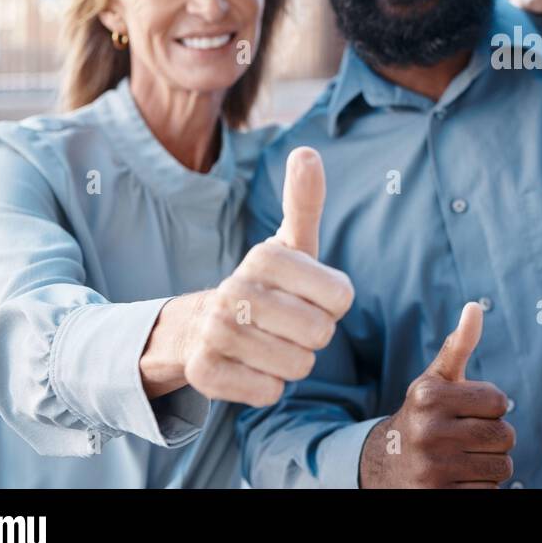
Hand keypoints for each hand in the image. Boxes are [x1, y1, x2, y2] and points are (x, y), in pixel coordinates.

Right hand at [182, 147, 353, 405]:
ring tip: (270, 342)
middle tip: (289, 323)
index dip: (333, 303)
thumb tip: (307, 151)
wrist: (200, 326)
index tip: (309, 295)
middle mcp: (234, 290)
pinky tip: (251, 365)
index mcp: (265, 256)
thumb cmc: (267, 284)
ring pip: (297, 365)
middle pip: (320, 333)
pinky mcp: (204, 373)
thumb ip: (305, 201)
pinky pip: (268, 391)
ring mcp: (215, 333)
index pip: (341, 296)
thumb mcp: (290, 242)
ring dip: (292, 361)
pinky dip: (268, 386)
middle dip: (314, 335)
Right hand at [360, 302, 514, 487]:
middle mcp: (427, 431)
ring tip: (465, 457)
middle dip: (495, 437)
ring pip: (502, 467)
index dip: (492, 406)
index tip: (469, 410)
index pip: (499, 401)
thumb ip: (458, 345)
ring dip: (491, 464)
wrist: (386, 464)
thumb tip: (475, 306)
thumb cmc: (423, 415)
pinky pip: (489, 493)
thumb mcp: (435, 380)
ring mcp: (432, 468)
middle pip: (505, 436)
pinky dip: (481, 487)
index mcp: (429, 396)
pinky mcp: (438, 496)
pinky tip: (459, 478)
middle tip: (470, 437)